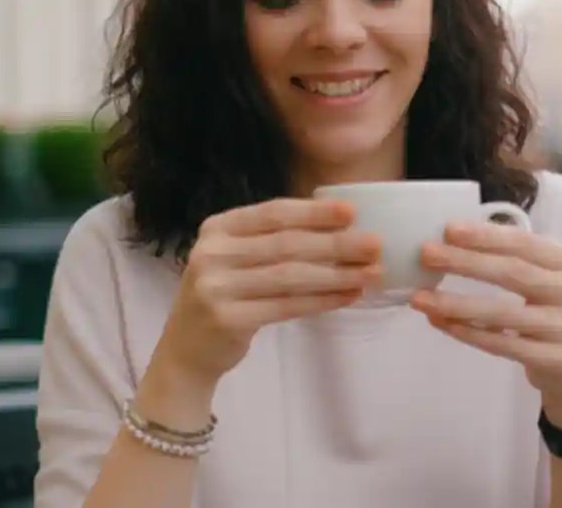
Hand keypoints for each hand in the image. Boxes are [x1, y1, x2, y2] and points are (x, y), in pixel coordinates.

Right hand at [154, 198, 382, 389]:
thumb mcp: (236, 258)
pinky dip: (322, 301)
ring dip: (336, 274)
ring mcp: (216, 287)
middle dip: (336, 244)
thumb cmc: (224, 295)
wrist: (186, 350)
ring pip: (290, 276)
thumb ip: (272, 241)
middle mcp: (212, 253)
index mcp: (217, 227)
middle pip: (286, 245)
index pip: (272, 214)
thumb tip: (340, 227)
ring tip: (371, 273)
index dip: (313, 212)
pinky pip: (286, 306)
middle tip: (375, 245)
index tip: (352, 212)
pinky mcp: (228, 319)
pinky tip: (348, 296)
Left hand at [410, 222, 561, 430]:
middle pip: (514, 273)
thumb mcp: (545, 285)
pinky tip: (442, 324)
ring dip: (456, 304)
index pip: (524, 244)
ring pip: (503, 313)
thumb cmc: (552, 320)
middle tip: (426, 255)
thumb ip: (512, 263)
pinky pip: (504, 346)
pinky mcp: (558, 361)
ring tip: (420, 299)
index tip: (448, 230)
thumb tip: (452, 244)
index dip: (485, 236)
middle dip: (465, 262)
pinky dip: (470, 334)